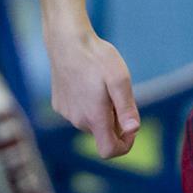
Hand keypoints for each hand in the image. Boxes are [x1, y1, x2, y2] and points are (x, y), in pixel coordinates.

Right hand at [46, 25, 140, 159]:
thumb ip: (126, 108)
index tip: (130, 126)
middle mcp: (77, 120)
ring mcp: (66, 113)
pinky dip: (88, 104)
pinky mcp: (59, 104)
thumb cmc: (96, 57)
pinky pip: (79, 112)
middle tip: (117, 94)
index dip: (125, 145)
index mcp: (94, 117)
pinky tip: (88, 82)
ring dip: (101, 112)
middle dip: (115, 121)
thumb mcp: (119, 80)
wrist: (66, 40)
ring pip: (91, 122)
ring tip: (102, 85)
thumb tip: (134, 130)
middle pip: (102, 134)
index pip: (109, 151)